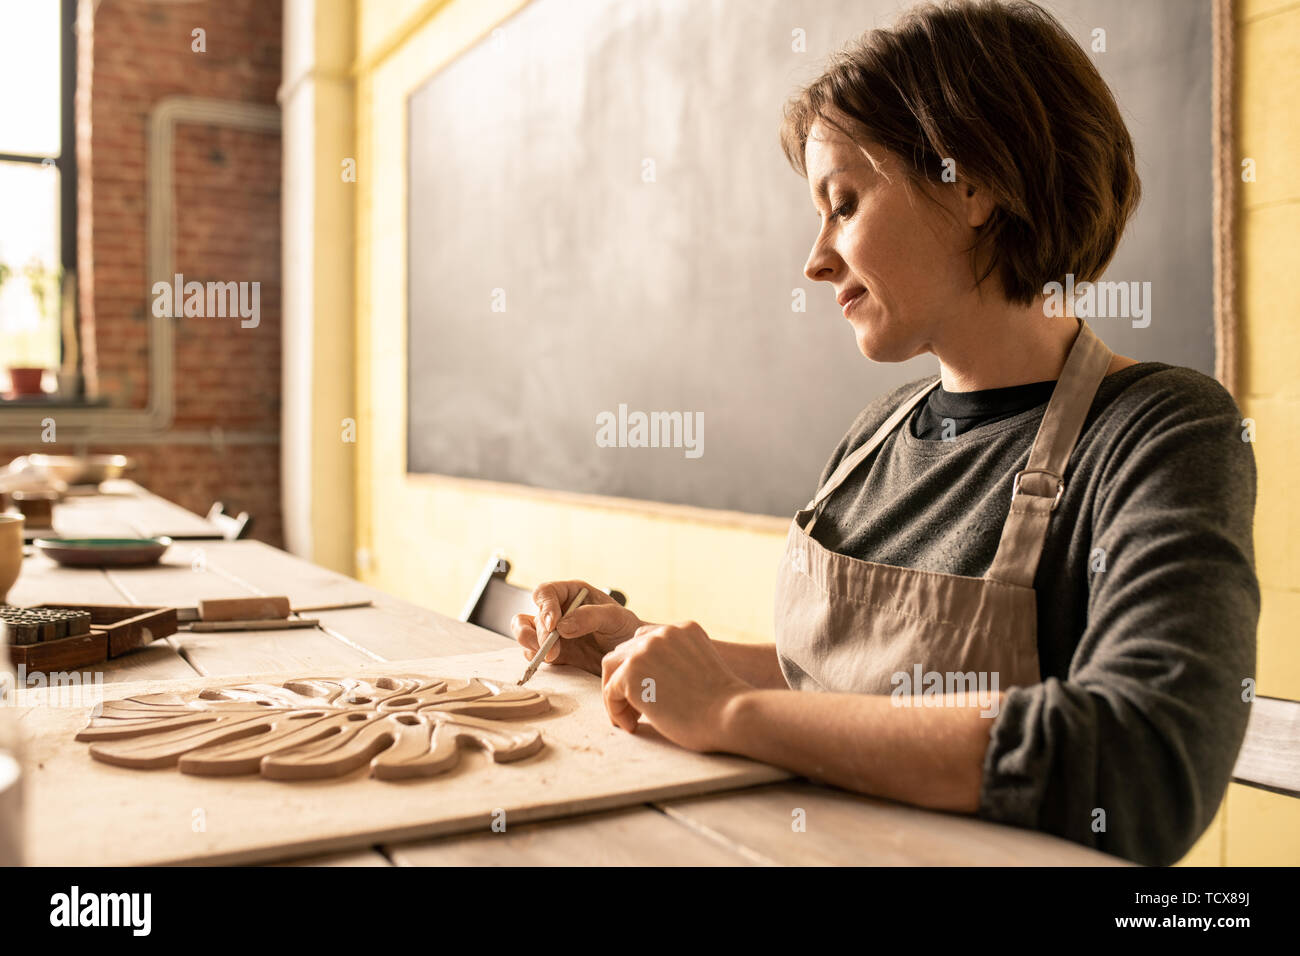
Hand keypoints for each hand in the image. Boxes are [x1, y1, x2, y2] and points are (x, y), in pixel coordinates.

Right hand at [511, 580, 643, 675]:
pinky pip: (533, 652)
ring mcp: (553, 632)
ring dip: (530, 644)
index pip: (546, 593)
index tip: (553, 625)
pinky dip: (536, 658)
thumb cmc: (626, 629)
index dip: (545, 607)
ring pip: (524, 633)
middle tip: (552, 650)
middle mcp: (557, 611)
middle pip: (531, 615)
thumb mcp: (616, 617)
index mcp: (571, 593)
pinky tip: (552, 662)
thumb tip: (562, 626)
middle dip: (538, 633)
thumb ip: (590, 616)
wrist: (630, 656)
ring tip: (548, 656)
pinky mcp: (554, 652)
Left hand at [600, 620, 750, 751]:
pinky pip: (610, 691)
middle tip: (637, 711)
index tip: (653, 697)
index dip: (644, 670)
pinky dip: (616, 711)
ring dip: (616, 694)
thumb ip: (678, 662)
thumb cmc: (722, 705)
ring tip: (629, 718)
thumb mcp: (701, 668)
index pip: (648, 642)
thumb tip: (650, 680)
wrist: (729, 715)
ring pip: (612, 667)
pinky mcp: (632, 672)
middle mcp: (664, 632)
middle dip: (626, 681)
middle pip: (626, 651)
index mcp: (684, 629)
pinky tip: (633, 726)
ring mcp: (646, 649)